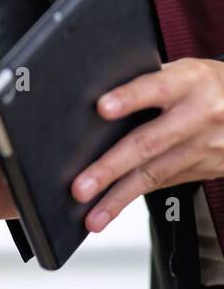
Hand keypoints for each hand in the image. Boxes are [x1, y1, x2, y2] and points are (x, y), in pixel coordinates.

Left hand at [73, 58, 223, 231]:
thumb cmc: (206, 85)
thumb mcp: (184, 72)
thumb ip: (147, 83)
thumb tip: (96, 103)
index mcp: (189, 81)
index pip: (155, 88)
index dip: (129, 98)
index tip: (102, 109)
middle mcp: (200, 115)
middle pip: (149, 142)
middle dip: (111, 167)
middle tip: (81, 187)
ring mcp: (206, 146)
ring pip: (155, 173)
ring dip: (119, 198)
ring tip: (94, 216)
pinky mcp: (207, 169)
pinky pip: (164, 183)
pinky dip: (135, 196)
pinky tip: (113, 207)